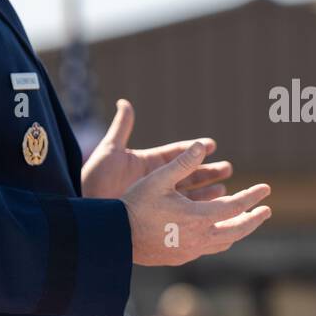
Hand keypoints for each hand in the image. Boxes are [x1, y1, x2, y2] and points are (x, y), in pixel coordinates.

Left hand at [81, 99, 232, 201]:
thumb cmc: (95, 177)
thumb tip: (124, 102)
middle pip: (188, 173)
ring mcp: (156, 197)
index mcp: (148, 161)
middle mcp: (155, 179)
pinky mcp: (155, 213)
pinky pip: (180, 212)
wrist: (87, 205)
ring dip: (207, 192)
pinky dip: (196, 211)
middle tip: (228, 168)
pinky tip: (210, 211)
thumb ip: (121, 127)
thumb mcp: (110, 150)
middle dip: (209, 171)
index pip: (177, 153)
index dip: (195, 149)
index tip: (212, 145)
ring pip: (188, 194)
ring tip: (225, 190)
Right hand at [121, 141, 271, 265]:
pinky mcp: (182, 258)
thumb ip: (182, 163)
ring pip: (225, 242)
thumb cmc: (135, 204)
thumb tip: (201, 145)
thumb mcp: (158, 178)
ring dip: (238, 230)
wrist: (115, 237)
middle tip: (266, 210)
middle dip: (255, 219)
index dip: (252, 196)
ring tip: (246, 220)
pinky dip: (221, 238)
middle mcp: (200, 237)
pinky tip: (219, 232)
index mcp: (198, 217)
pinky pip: (210, 248)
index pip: (235, 206)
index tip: (266, 189)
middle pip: (237, 229)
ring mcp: (191, 250)